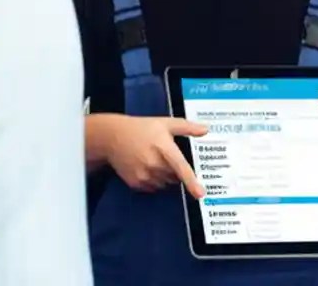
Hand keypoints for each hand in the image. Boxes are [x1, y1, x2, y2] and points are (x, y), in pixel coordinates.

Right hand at [93, 114, 207, 197]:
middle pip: (175, 177)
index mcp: (164, 148)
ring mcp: (144, 175)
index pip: (181, 167)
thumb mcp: (164, 123)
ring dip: (164, 176)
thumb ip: (187, 127)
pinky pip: (153, 187)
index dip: (191, 182)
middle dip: (174, 169)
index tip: (200, 194)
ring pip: (165, 184)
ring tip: (152, 159)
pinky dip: (153, 180)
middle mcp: (154, 163)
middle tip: (164, 155)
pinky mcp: (136, 183)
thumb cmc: (140, 128)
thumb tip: (205, 130)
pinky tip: (145, 166)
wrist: (112, 137)